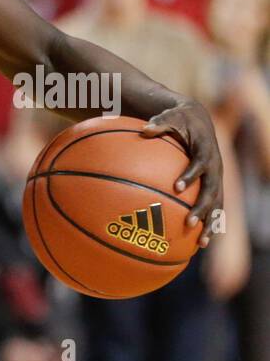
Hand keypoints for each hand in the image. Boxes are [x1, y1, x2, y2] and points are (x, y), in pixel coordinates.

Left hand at [142, 100, 222, 245]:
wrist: (201, 121)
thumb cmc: (181, 120)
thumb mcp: (171, 117)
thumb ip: (158, 125)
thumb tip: (143, 130)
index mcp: (204, 151)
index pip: (199, 165)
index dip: (190, 176)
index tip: (177, 187)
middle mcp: (215, 168)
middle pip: (211, 191)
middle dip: (201, 208)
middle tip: (188, 223)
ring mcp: (216, 179)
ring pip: (217, 205)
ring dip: (210, 224)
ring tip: (201, 243)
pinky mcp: (214, 186)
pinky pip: (213, 208)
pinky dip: (208, 224)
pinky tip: (199, 243)